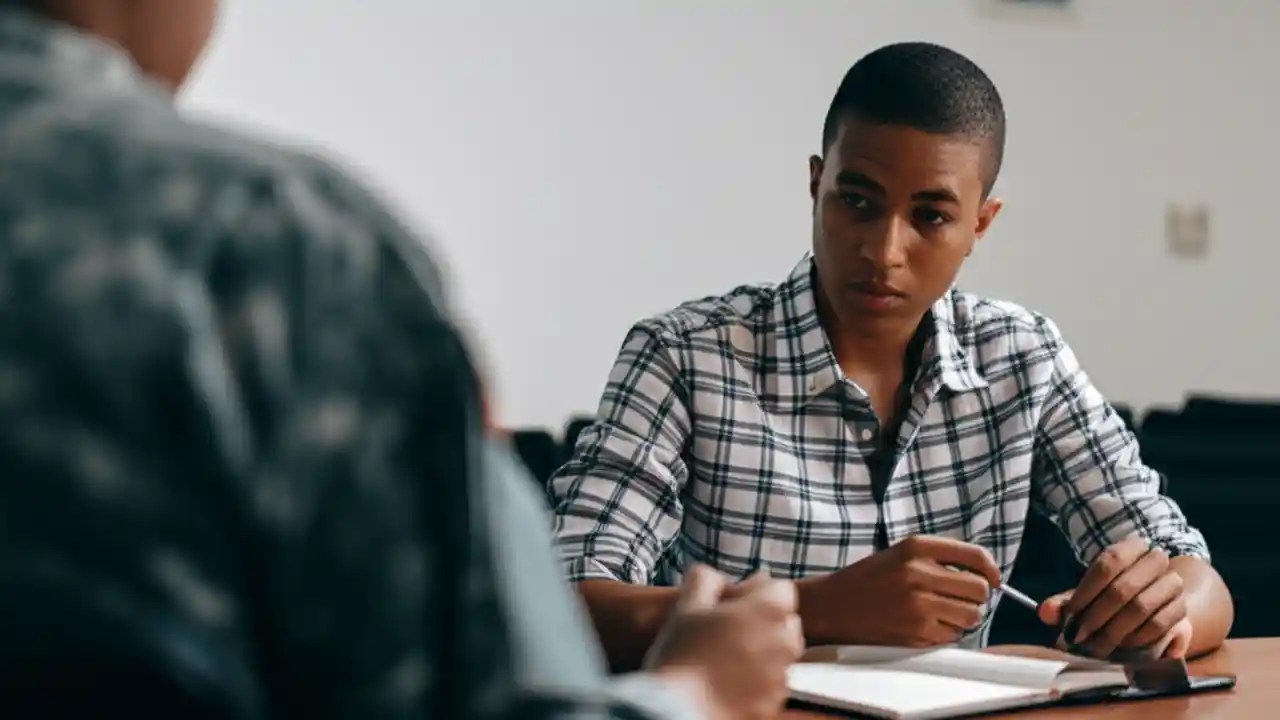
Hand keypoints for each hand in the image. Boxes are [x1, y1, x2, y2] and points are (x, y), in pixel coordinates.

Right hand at [645, 565, 803, 719]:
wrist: (678, 712)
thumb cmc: (682, 656)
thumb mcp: (686, 605)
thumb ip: (705, 579)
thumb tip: (714, 577)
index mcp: (769, 611)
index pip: (781, 588)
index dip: (757, 590)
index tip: (733, 599)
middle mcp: (784, 643)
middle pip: (786, 621)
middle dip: (764, 620)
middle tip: (728, 627)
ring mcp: (781, 677)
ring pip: (780, 654)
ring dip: (762, 649)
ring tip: (725, 657)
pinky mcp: (774, 705)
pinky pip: (772, 683)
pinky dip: (757, 679)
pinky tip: (727, 682)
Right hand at [803, 535, 1001, 646]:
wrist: (833, 606)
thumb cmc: (868, 580)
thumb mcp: (900, 555)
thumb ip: (938, 559)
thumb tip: (984, 574)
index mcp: (916, 547)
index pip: (974, 556)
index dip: (991, 569)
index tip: (994, 579)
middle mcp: (919, 573)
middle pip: (979, 589)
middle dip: (975, 597)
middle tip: (959, 599)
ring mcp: (919, 604)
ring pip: (971, 615)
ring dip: (963, 617)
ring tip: (940, 613)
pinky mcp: (917, 631)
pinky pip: (953, 635)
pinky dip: (946, 632)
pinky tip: (925, 625)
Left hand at [1038, 535, 1190, 658]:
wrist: (1152, 600)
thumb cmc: (1111, 594)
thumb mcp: (1087, 594)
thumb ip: (1064, 602)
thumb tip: (1046, 612)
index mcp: (1130, 546)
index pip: (1108, 563)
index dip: (1086, 592)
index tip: (1069, 617)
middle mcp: (1156, 560)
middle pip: (1123, 588)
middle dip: (1097, 617)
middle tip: (1079, 639)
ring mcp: (1172, 583)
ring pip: (1141, 607)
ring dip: (1114, 631)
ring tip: (1096, 647)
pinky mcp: (1180, 608)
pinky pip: (1158, 625)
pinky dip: (1136, 638)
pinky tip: (1120, 646)